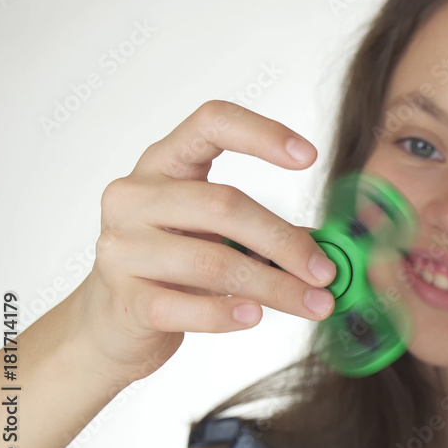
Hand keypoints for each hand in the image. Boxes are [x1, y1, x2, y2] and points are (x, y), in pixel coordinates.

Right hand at [71, 100, 336, 379]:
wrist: (112, 325)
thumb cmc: (175, 270)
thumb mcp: (216, 236)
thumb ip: (266, 233)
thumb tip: (334, 247)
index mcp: (163, 164)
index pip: (211, 123)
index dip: (262, 133)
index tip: (311, 157)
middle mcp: (134, 195)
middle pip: (225, 205)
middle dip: (286, 241)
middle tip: (326, 272)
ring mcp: (121, 246)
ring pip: (212, 261)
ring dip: (273, 286)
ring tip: (313, 304)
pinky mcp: (122, 299)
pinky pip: (184, 305)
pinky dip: (226, 313)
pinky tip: (255, 316)